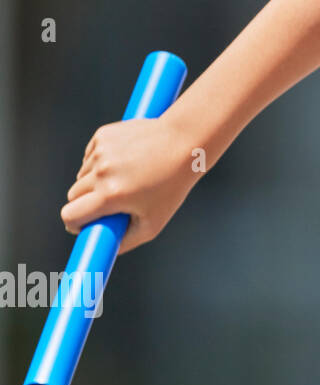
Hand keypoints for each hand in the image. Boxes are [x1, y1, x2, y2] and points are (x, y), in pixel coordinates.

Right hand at [60, 115, 199, 254]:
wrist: (185, 142)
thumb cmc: (172, 185)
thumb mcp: (154, 222)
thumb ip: (125, 241)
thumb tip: (102, 249)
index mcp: (111, 195)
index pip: (70, 215)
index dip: (74, 223)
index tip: (83, 225)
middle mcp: (101, 171)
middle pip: (73, 195)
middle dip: (87, 202)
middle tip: (111, 203)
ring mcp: (101, 151)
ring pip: (82, 175)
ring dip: (96, 181)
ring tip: (127, 179)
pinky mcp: (103, 135)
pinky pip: (90, 156)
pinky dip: (101, 162)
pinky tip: (126, 161)